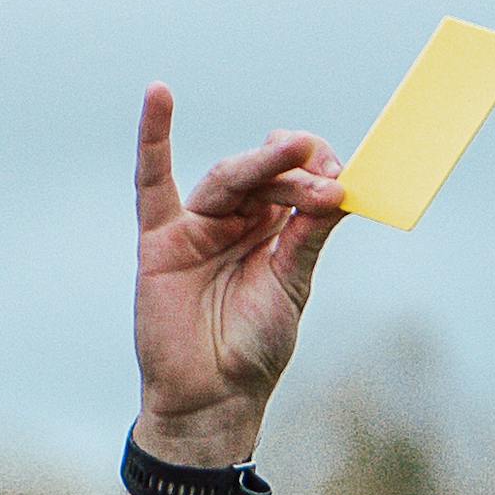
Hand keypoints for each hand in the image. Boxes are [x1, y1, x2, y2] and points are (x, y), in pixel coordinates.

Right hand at [132, 86, 348, 450]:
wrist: (214, 398)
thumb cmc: (254, 348)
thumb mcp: (292, 284)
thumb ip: (309, 234)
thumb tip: (341, 187)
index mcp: (270, 230)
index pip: (293, 180)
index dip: (316, 170)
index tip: (342, 174)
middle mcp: (234, 220)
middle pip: (264, 174)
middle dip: (295, 170)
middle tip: (325, 174)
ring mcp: (196, 225)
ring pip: (228, 176)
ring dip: (261, 163)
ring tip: (293, 151)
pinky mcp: (160, 237)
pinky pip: (152, 180)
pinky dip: (153, 136)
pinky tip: (159, 95)